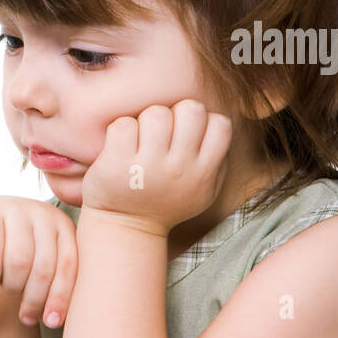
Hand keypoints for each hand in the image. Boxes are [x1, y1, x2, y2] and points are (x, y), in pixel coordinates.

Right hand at [0, 197, 76, 327]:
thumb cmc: (23, 254)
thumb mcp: (45, 261)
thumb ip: (60, 279)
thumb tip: (57, 319)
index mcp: (64, 225)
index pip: (68, 266)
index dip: (60, 298)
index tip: (51, 323)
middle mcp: (42, 212)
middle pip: (42, 267)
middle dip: (34, 299)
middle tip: (26, 316)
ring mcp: (13, 208)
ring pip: (17, 262)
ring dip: (12, 286)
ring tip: (10, 290)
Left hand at [80, 99, 232, 234]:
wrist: (126, 227)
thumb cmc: (166, 200)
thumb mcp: (203, 191)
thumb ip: (218, 161)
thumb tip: (218, 123)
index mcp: (203, 172)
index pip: (221, 124)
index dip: (204, 121)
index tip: (187, 135)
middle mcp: (178, 168)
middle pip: (190, 109)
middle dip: (176, 112)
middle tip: (163, 132)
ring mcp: (147, 166)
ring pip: (156, 113)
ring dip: (147, 119)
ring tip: (142, 138)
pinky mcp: (116, 164)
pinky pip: (123, 125)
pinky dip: (120, 129)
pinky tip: (122, 145)